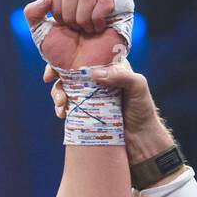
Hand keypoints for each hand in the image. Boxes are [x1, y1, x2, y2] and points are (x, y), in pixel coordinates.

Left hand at [24, 0, 126, 70]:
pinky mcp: (121, 7)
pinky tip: (98, 29)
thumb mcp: (40, 33)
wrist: (81, 72)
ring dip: (82, 19)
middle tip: (76, 30)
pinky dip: (97, 18)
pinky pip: (106, 0)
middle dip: (69, 16)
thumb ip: (32, 12)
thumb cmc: (63, 53)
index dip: (57, 9)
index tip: (62, 25)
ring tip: (87, 31)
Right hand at [43, 56, 170, 142]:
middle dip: (58, 79)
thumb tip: (94, 74)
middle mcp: (97, 80)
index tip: (55, 69)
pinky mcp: (85, 112)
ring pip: (66, 90)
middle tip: (54, 87)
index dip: (66, 58)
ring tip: (61, 106)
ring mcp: (89, 96)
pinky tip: (62, 114)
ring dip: (58, 95)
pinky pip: (68, 106)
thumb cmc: (143, 110)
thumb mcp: (137, 86)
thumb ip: (120, 76)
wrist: (140, 139)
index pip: (84, 56)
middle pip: (70, 73)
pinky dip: (62, 109)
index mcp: (109, 67)